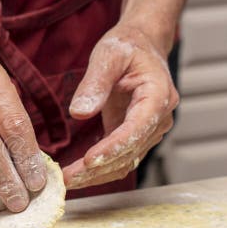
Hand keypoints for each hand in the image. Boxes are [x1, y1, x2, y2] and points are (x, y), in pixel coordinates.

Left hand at [62, 22, 178, 188]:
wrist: (141, 46)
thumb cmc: (127, 46)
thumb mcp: (109, 55)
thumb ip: (95, 83)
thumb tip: (79, 112)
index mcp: (158, 95)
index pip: (138, 128)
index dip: (114, 147)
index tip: (90, 160)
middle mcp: (159, 118)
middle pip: (130, 151)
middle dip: (99, 167)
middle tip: (67, 178)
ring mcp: (149, 130)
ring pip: (125, 161)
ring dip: (97, 174)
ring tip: (67, 181)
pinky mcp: (135, 136)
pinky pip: (119, 159)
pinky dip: (99, 170)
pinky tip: (77, 175)